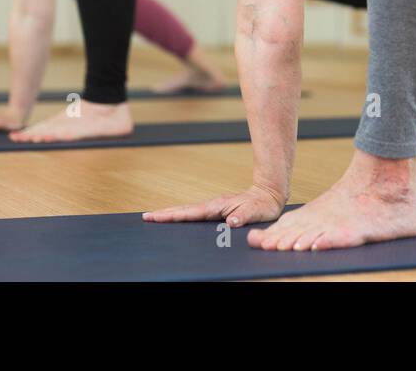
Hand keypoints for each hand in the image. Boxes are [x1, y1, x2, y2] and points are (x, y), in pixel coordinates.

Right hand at [143, 184, 285, 226]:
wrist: (269, 194)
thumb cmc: (263, 205)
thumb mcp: (255, 212)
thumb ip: (242, 216)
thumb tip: (230, 221)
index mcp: (217, 206)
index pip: (191, 212)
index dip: (173, 215)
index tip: (156, 216)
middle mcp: (213, 205)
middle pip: (184, 209)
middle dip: (165, 213)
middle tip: (146, 216)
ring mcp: (214, 207)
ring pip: (188, 210)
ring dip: (171, 214)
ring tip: (155, 217)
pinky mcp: (217, 210)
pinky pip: (195, 213)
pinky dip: (183, 215)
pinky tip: (178, 219)